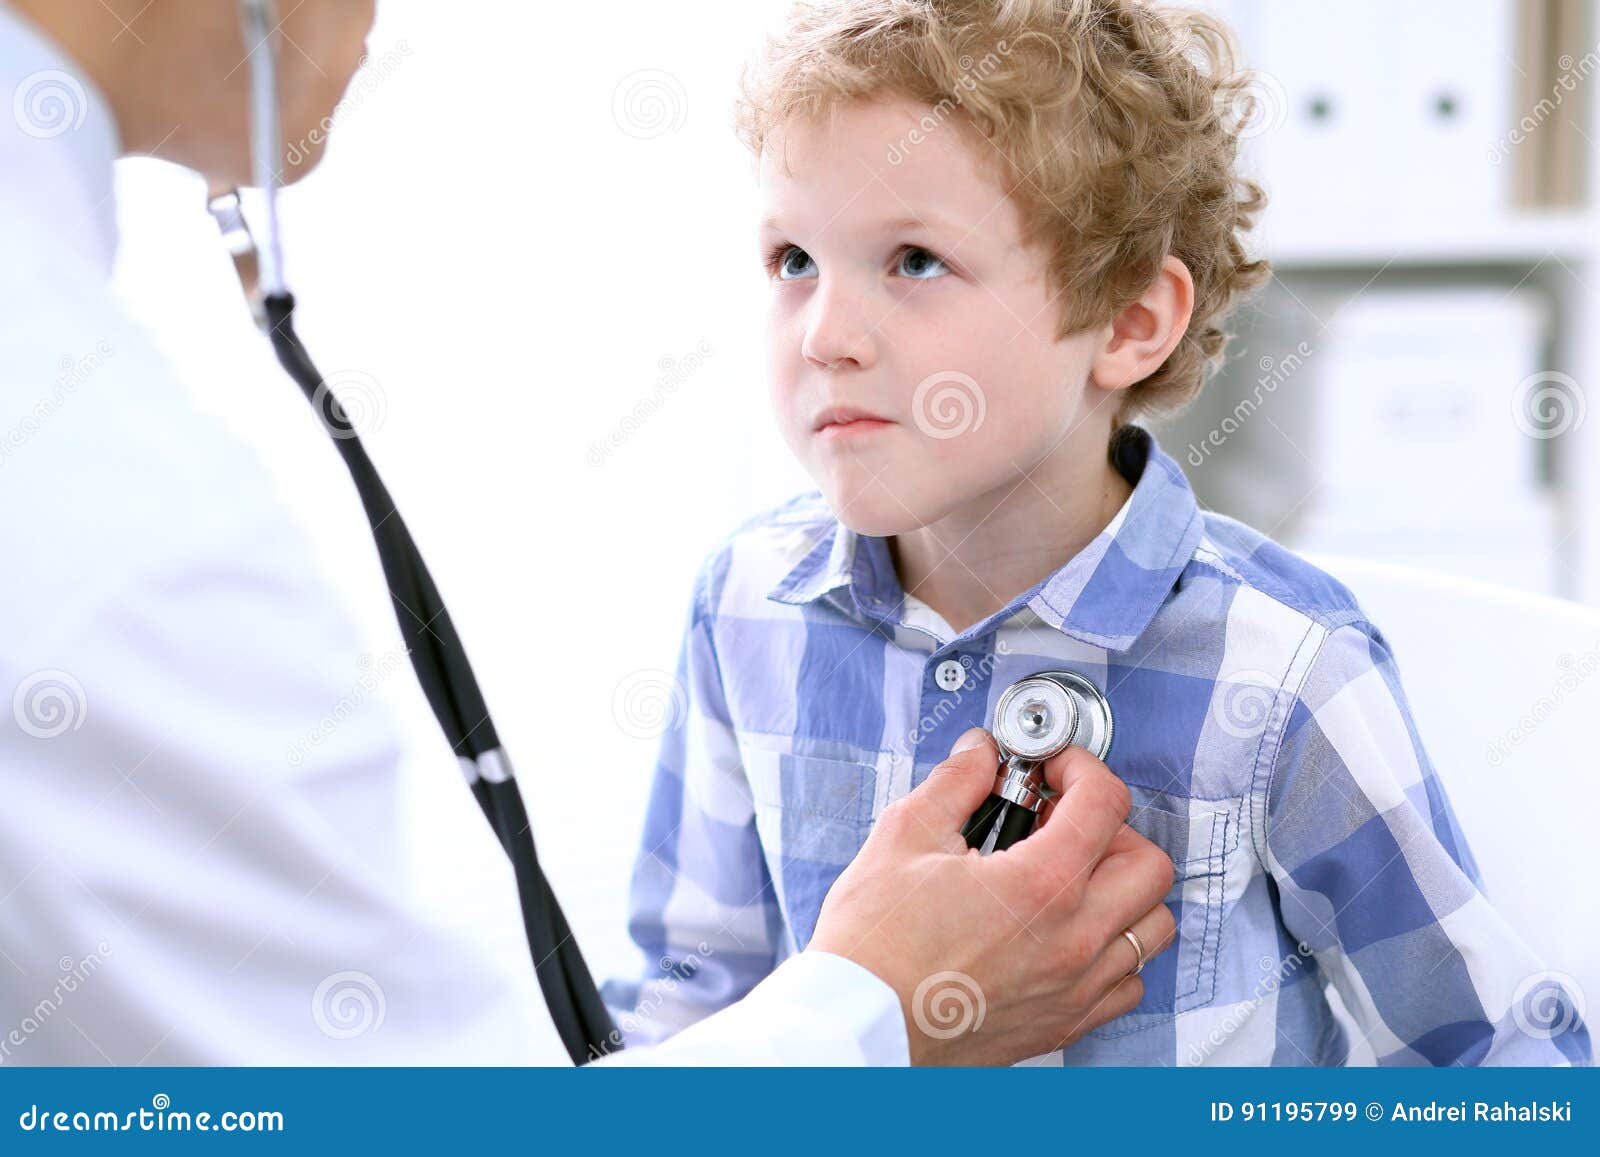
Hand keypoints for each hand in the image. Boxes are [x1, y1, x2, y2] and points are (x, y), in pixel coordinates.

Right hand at [807, 727, 1175, 1064]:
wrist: (861, 1026)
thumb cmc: (875, 946)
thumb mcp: (905, 836)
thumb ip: (956, 783)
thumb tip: (980, 755)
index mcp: (1040, 886)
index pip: (1106, 803)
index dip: (1081, 768)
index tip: (1054, 769)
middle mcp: (1073, 941)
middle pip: (1149, 865)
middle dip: (1113, 828)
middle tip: (1064, 821)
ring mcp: (1074, 988)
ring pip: (1150, 928)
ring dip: (1122, 890)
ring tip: (1071, 876)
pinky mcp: (1063, 1024)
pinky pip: (1127, 983)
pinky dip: (1113, 950)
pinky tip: (1067, 933)